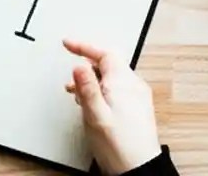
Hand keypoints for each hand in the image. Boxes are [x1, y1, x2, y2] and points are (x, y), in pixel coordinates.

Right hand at [63, 39, 160, 175]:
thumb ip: (87, 88)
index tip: (68, 44)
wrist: (139, 169)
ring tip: (77, 94)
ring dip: (93, 80)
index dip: (84, 46)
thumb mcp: (96, 116)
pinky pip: (117, 88)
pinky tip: (93, 103)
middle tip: (71, 76)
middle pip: (109, 63)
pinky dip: (102, 89)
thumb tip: (78, 66)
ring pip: (112, 77)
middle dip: (87, 66)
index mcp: (123, 84)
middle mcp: (134, 86)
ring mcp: (137, 97)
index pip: (104, 53)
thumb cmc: (119, 147)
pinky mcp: (137, 107)